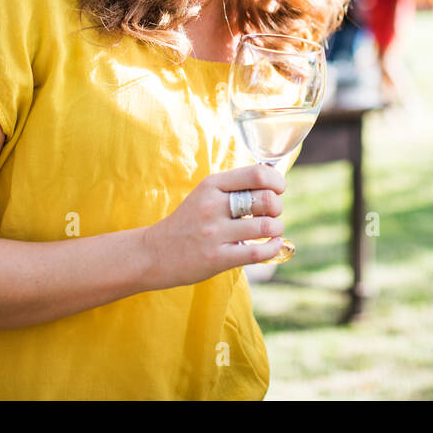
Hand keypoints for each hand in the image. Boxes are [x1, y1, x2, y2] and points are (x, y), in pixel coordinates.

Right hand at [142, 163, 286, 289]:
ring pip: (265, 226)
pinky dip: (273, 248)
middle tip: (272, 213)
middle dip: (277, 207)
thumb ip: (234, 187)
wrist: (154, 253)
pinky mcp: (217, 258)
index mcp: (212, 185)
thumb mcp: (205, 194)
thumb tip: (272, 180)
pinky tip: (273, 245)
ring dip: (277, 228)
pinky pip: (258, 252)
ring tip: (272, 231)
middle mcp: (213, 206)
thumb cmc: (188, 222)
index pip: (256, 174)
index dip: (276, 181)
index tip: (278, 189)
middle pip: (266, 199)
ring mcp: (214, 233)